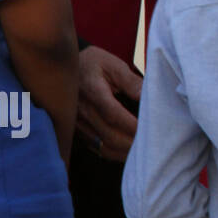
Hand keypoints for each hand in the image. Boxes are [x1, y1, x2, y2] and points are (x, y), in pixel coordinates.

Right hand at [76, 45, 140, 161]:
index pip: (113, 113)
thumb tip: (147, 95)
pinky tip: (126, 154)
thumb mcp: (114, 65)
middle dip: (130, 143)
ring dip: (122, 152)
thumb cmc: (95, 63)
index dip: (131, 125)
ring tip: (142, 154)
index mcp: (93, 91)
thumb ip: (131, 81)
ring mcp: (78, 122)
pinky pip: (94, 146)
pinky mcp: (77, 129)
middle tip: (151, 145)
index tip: (149, 130)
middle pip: (108, 134)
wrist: (65, 66)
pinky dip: (111, 153)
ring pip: (101, 144)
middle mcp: (82, 110)